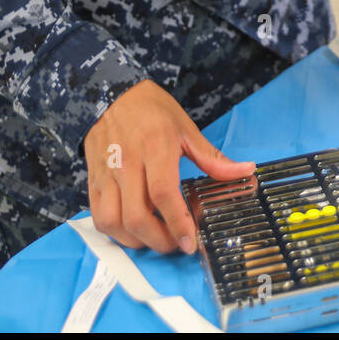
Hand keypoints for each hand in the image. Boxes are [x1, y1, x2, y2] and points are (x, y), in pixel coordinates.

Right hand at [83, 79, 253, 253]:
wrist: (110, 94)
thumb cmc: (152, 110)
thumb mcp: (185, 128)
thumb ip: (212, 158)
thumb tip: (245, 171)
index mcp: (155, 148)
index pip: (163, 193)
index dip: (178, 222)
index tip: (191, 242)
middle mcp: (126, 164)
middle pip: (137, 216)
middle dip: (160, 240)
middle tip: (178, 244)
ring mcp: (106, 175)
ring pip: (113, 222)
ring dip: (136, 241)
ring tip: (157, 240)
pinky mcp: (93, 181)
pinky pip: (98, 217)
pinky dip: (116, 232)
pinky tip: (134, 232)